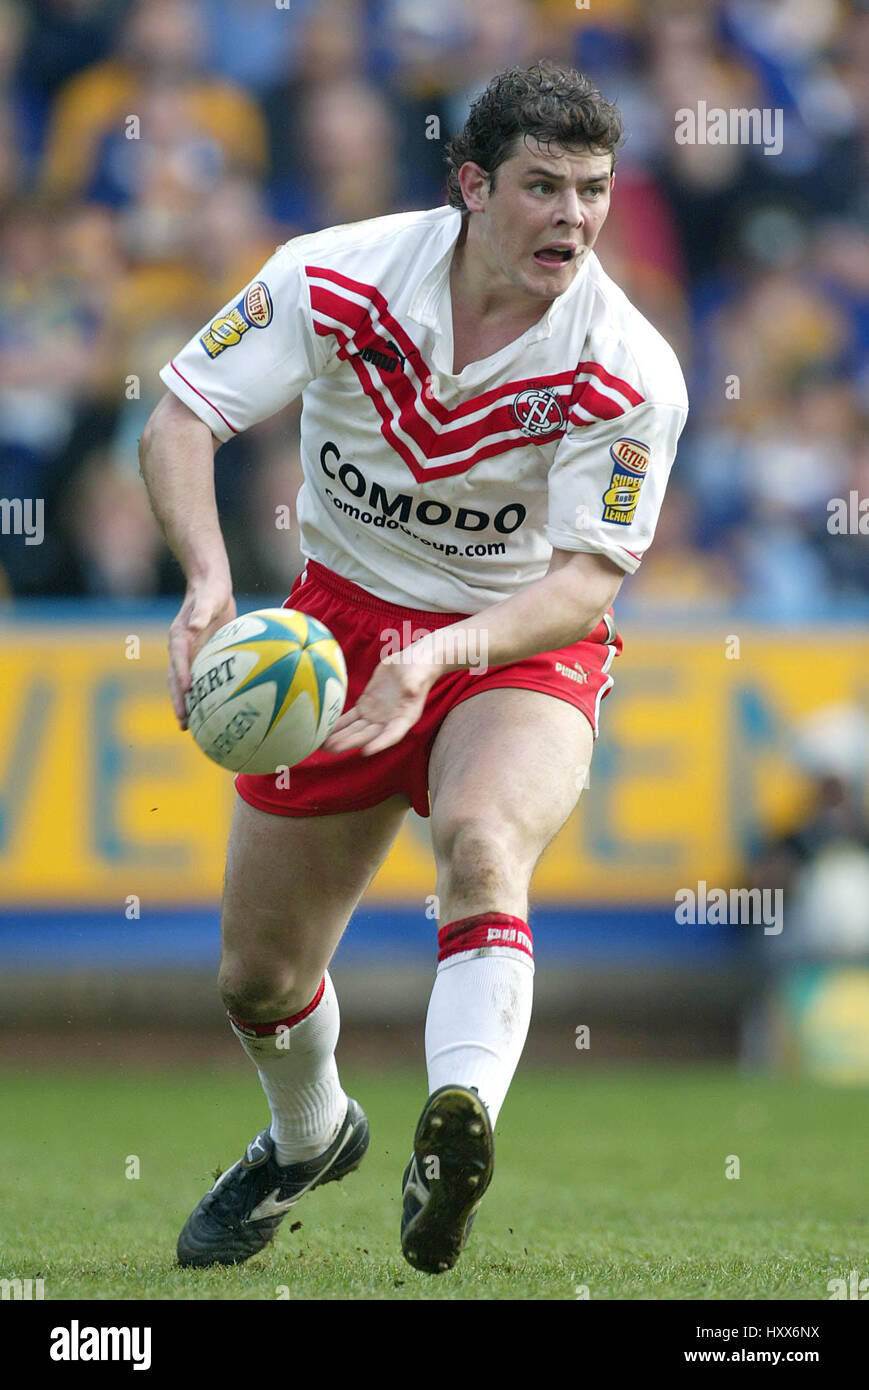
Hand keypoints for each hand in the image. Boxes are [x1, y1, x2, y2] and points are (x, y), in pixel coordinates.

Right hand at [168, 581, 235, 727]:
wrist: (208, 586)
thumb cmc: (211, 590)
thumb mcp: (209, 597)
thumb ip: (202, 611)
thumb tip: (195, 625)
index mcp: (180, 635)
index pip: (179, 657)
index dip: (182, 673)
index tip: (187, 690)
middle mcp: (180, 649)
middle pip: (176, 678)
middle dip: (179, 700)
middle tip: (184, 721)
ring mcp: (188, 655)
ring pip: (183, 683)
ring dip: (185, 704)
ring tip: (188, 726)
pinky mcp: (198, 657)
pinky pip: (197, 680)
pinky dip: (199, 696)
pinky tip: (208, 712)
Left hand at [323, 653, 436, 755]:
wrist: (412, 662)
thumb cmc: (419, 668)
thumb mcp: (417, 675)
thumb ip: (414, 684)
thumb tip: (411, 689)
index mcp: (405, 718)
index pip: (392, 735)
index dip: (379, 744)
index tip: (365, 751)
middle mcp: (389, 721)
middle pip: (368, 736)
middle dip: (350, 742)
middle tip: (332, 748)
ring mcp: (376, 716)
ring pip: (355, 730)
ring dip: (340, 738)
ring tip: (321, 745)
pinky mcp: (366, 706)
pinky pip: (349, 719)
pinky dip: (337, 726)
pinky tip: (323, 731)